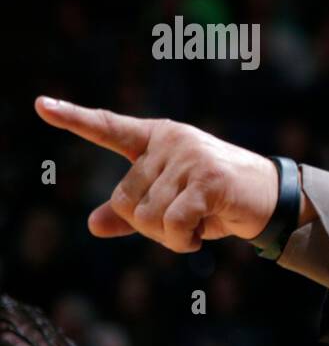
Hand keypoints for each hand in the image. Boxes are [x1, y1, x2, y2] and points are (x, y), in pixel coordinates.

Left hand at [34, 96, 286, 252]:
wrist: (271, 200)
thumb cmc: (218, 201)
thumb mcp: (172, 204)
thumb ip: (132, 212)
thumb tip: (93, 224)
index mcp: (158, 139)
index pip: (110, 128)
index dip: (73, 118)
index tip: (41, 105)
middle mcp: (171, 142)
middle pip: (126, 200)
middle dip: (149, 227)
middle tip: (181, 225)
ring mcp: (190, 158)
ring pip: (148, 218)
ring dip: (169, 238)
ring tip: (195, 227)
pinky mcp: (208, 180)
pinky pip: (172, 224)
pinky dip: (183, 240)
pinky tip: (200, 234)